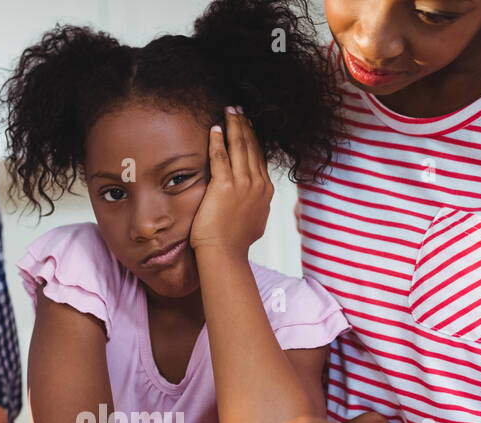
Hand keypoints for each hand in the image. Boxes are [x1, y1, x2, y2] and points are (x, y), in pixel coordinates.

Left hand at [189, 106, 274, 255]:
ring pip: (239, 146)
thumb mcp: (255, 223)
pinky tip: (215, 128)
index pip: (260, 157)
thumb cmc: (235, 244)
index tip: (248, 125)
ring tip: (229, 111)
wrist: (225, 254)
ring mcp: (243, 184)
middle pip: (252, 146)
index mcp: (265, 192)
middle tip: (238, 109)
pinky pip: (221, 156)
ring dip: (234, 125)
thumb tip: (257, 206)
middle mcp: (258, 184)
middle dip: (245, 125)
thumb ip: (257, 208)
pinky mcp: (224, 186)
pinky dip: (218, 140)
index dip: (254, 138)